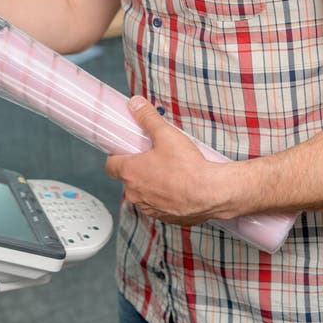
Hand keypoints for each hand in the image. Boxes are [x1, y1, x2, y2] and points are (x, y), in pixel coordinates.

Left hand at [105, 97, 234, 224]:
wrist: (212, 193)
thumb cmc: (188, 167)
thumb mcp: (166, 134)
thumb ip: (148, 118)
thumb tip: (136, 105)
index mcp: (130, 173)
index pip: (111, 165)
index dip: (117, 155)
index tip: (126, 149)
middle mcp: (136, 193)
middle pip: (128, 178)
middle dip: (138, 167)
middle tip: (153, 155)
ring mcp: (150, 208)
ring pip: (144, 193)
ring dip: (151, 183)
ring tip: (169, 170)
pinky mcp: (166, 217)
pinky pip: (159, 205)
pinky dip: (165, 197)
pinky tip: (178, 186)